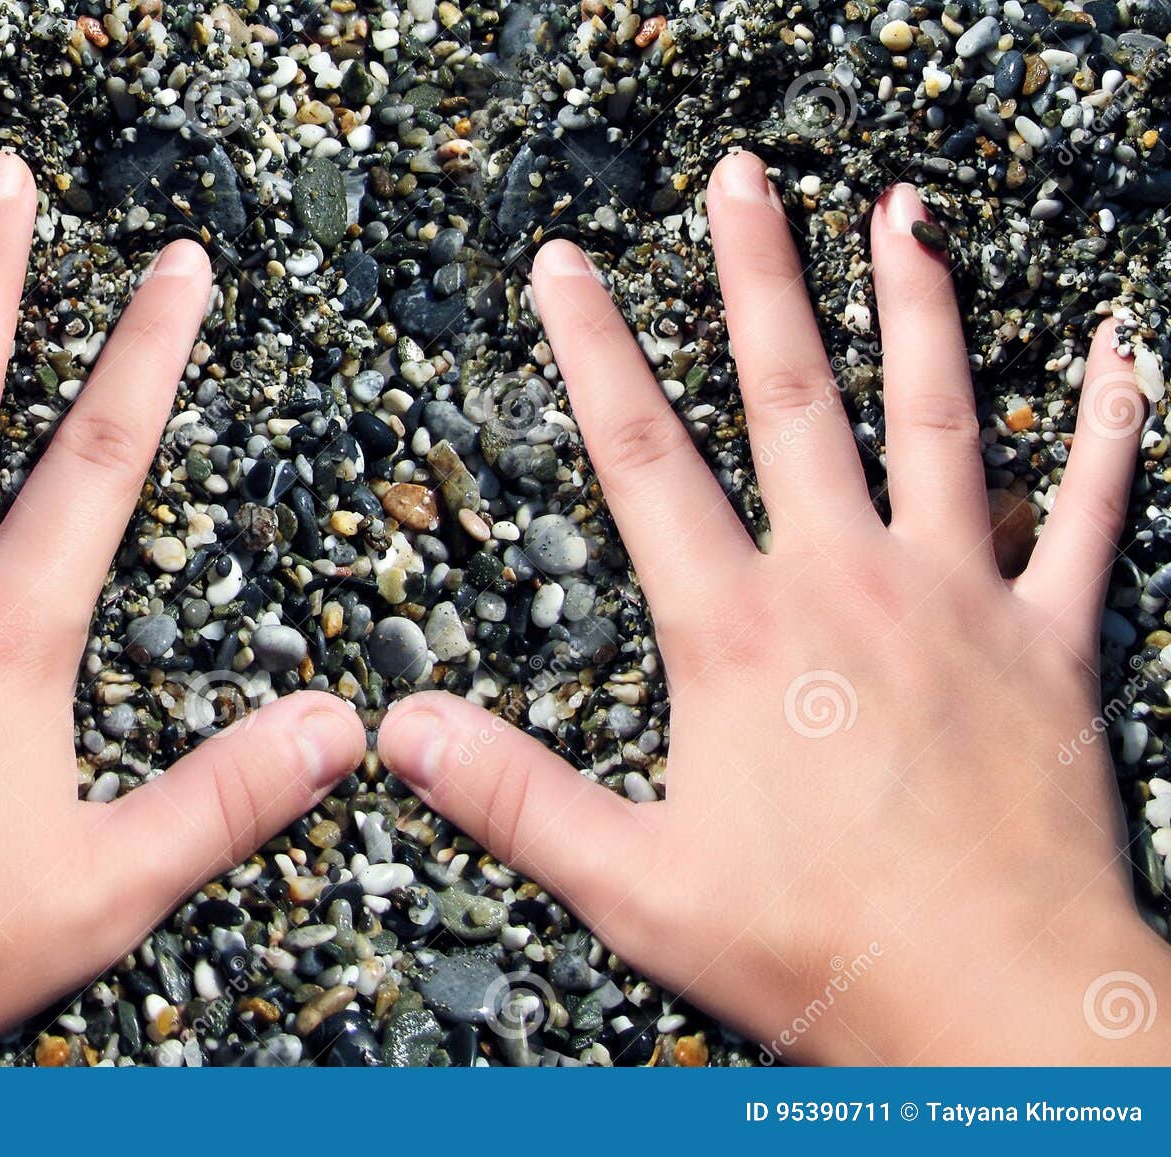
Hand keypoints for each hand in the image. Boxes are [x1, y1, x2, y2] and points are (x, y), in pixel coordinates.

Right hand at [379, 151, 1170, 1063]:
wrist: (993, 1000)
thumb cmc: (813, 946)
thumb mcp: (631, 883)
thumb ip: (512, 796)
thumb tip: (398, 727)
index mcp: (739, 635)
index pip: (644, 463)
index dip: (594, 355)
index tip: (568, 267)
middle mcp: (847, 586)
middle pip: (793, 400)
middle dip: (760, 279)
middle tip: (744, 180)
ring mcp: (958, 601)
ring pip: (937, 420)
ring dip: (916, 308)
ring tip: (902, 214)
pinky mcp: (1048, 642)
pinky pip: (1091, 511)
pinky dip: (1107, 424)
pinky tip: (1116, 351)